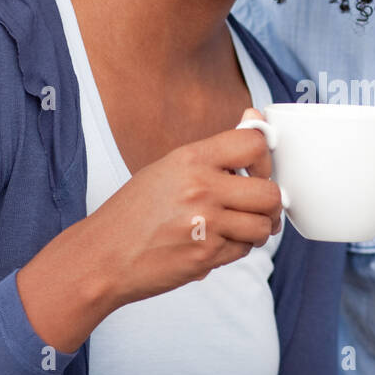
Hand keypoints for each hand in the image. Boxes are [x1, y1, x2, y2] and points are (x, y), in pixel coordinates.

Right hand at [84, 107, 283, 308]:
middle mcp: (200, 188)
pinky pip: (243, 250)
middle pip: (269, 193)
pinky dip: (236, 249)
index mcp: (191, 159)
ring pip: (262, 226)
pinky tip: (215, 243)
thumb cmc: (134, 212)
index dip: (265, 160)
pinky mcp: (206, 256)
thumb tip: (254, 118)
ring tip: (238, 228)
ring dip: (257, 230)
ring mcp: (205, 224)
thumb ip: (215, 150)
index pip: (253, 144)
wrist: (103, 256)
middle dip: (271, 205)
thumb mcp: (169, 168)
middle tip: (258, 208)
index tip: (258, 172)